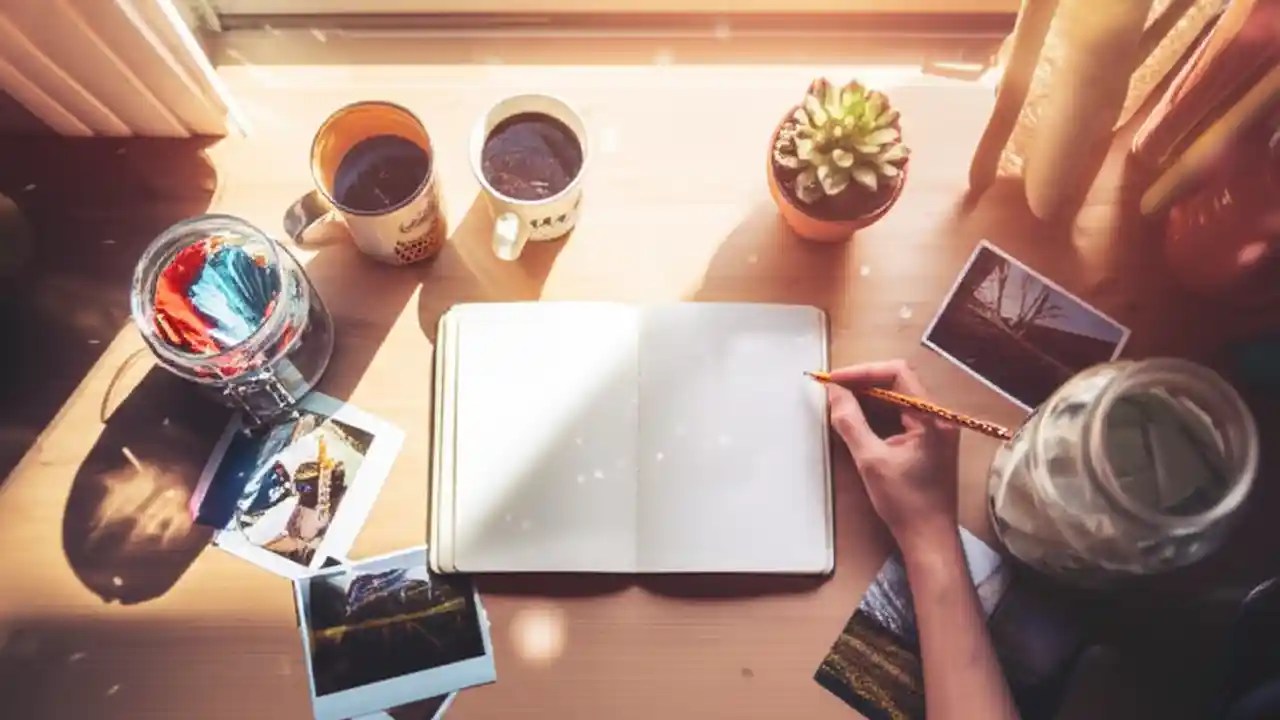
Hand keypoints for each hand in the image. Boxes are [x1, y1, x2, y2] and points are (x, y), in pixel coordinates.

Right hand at [827, 361, 959, 555]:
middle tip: (833, 387)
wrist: (929, 536)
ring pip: (898, 396)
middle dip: (863, 381)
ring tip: (839, 398)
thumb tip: (834, 394)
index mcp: (932, 417)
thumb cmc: (905, 503)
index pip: (898, 373)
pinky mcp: (928, 439)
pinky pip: (901, 413)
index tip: (835, 380)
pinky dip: (877, 410)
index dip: (863, 371)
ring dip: (869, 395)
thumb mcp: (871, 461)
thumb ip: (851, 423)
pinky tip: (856, 415)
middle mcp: (938, 416)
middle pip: (898, 381)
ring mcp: (935, 427)